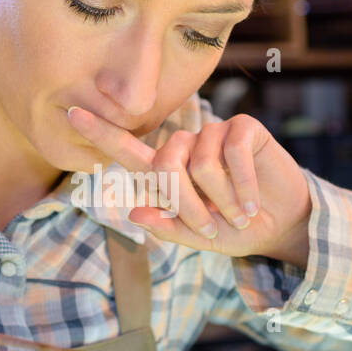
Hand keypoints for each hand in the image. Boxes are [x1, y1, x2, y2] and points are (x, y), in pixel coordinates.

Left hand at [66, 105, 311, 264]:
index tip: (71, 112)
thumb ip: (168, 227)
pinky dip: (243, 184)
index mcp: (167, 172)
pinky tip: (252, 201)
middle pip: (165, 163)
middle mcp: (185, 147)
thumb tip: (132, 212)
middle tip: (211, 226)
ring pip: (201, 163)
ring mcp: (213, 133)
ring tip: (238, 211)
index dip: (100, 133)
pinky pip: (232, 152)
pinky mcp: (242, 128)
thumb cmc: (235, 229)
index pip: (127, 150)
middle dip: (186, 203)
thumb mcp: (200, 238)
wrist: (280, 224)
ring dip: (221, 198)